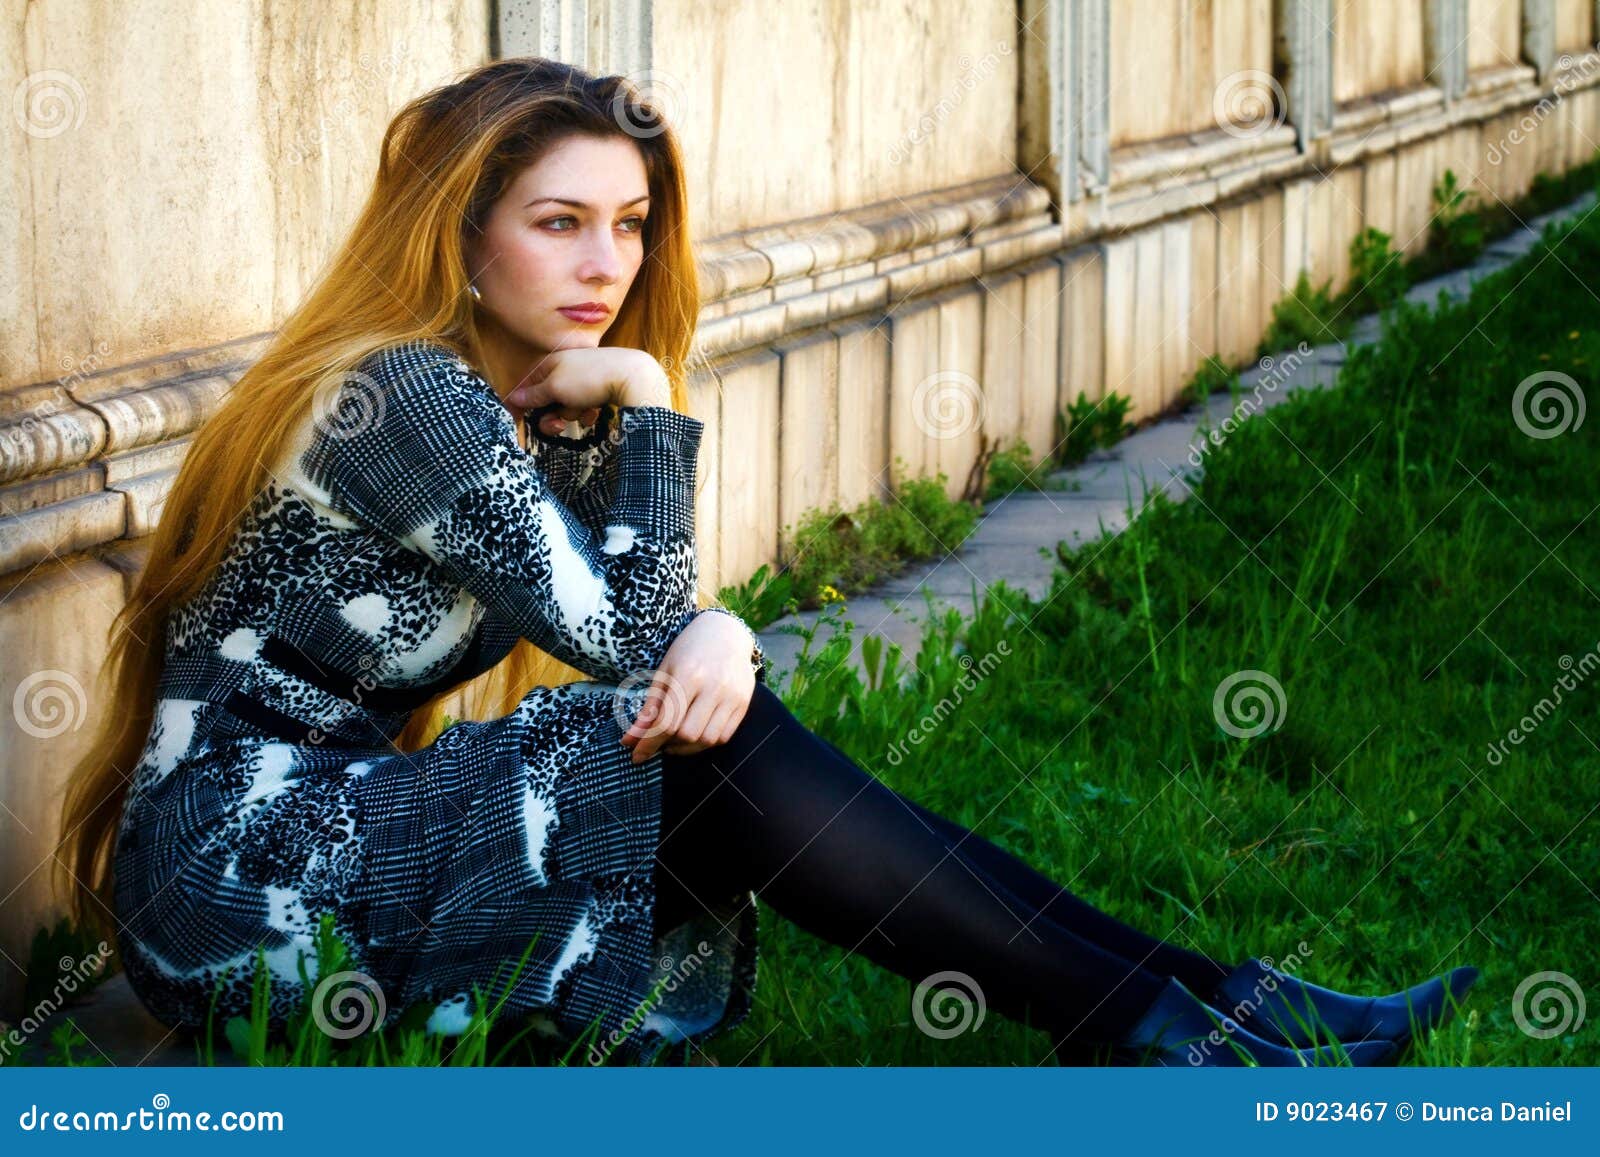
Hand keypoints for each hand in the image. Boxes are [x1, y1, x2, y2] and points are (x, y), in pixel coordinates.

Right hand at [506, 347, 669, 434]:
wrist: (632, 376)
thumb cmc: (589, 379)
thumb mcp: (555, 388)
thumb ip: (534, 395)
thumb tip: (513, 397)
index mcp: (550, 362)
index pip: (527, 385)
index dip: (520, 405)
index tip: (517, 421)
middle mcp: (565, 367)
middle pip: (547, 398)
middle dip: (551, 414)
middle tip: (559, 425)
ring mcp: (583, 377)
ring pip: (566, 404)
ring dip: (572, 413)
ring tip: (584, 412)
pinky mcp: (599, 387)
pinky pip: (585, 404)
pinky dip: (587, 411)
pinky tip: (596, 412)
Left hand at [620, 611, 756, 763]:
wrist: (726, 633)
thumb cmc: (688, 651)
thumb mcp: (663, 673)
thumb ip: (649, 708)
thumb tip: (630, 740)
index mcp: (689, 675)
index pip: (667, 722)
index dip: (649, 744)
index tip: (636, 755)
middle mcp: (714, 687)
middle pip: (687, 734)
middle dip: (667, 745)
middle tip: (657, 741)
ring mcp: (732, 696)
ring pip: (707, 740)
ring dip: (687, 747)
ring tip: (674, 740)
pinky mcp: (744, 704)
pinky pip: (724, 736)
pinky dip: (706, 742)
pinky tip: (694, 734)